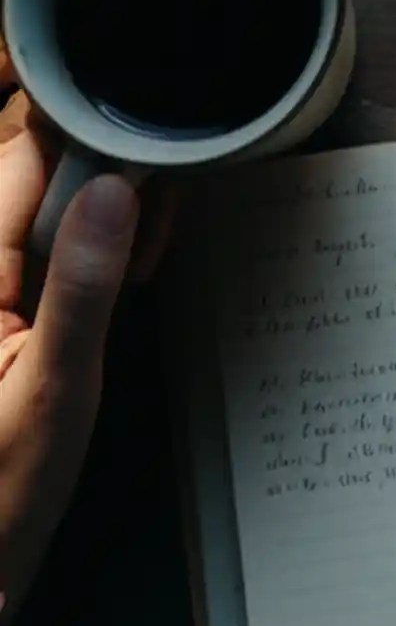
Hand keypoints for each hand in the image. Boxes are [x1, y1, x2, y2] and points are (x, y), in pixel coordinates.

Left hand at [0, 131, 139, 619]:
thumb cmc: (7, 478)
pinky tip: (122, 271)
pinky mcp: (2, 285)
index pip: (22, 155)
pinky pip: (46, 228)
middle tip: (148, 246)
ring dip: (107, 209)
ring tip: (140, 269)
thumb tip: (115, 190)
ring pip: (48, 190)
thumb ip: (83, 284)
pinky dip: (93, 239)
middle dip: (107, 180)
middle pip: (36, 162)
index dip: (93, 147)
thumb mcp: (57, 385)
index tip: (150, 179)